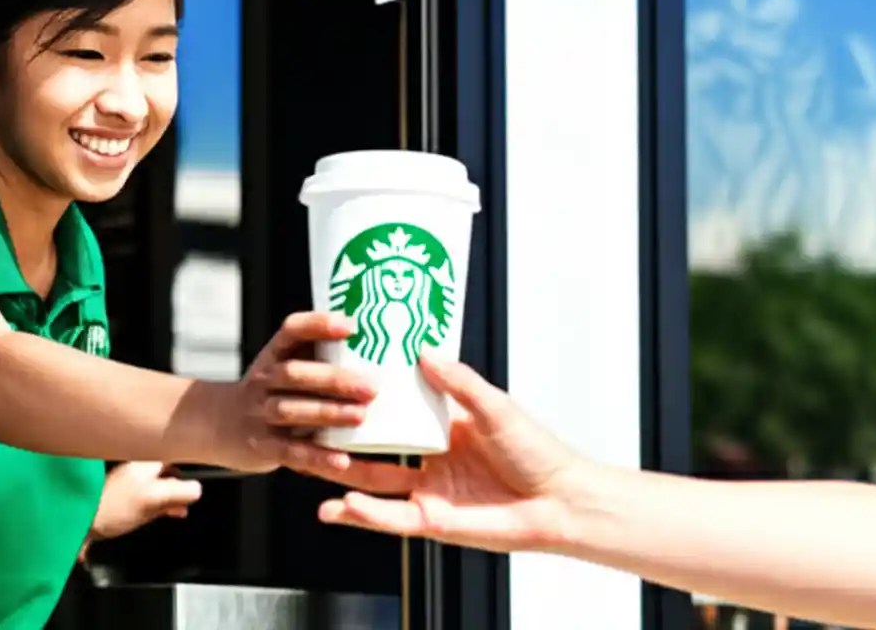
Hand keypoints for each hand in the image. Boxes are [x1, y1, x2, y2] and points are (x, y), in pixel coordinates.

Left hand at [89, 462, 202, 541]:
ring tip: (178, 512)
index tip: (198, 475)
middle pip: (166, 471)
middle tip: (189, 502)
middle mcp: (136, 467)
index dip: (187, 464)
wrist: (79, 522)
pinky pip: (146, 495)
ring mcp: (127, 481)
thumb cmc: (117, 508)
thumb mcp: (154, 499)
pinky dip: (157, 503)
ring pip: (156, 484)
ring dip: (169, 497)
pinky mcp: (120, 497)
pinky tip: (161, 514)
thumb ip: (178, 492)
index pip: (172, 455)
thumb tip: (197, 489)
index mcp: (144, 462)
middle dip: (179, 486)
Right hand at [209, 311, 377, 474]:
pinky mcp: (261, 446)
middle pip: (294, 374)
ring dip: (327, 413)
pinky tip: (342, 460)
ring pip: (290, 410)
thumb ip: (317, 358)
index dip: (318, 325)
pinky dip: (316, 456)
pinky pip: (289, 451)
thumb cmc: (270, 393)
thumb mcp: (284, 367)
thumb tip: (374, 349)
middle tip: (371, 388)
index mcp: (273, 356)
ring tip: (360, 416)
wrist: (217, 424)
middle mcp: (263, 380)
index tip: (350, 326)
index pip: (291, 331)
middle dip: (333, 379)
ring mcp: (259, 413)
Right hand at [313, 353, 589, 552]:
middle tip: (313, 421)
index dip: (371, 397)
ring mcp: (429, 491)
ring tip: (312, 463)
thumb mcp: (496, 407)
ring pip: (373, 482)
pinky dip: (363, 513)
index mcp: (445, 428)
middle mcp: (432, 459)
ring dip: (341, 475)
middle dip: (344, 437)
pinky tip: (341, 504)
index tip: (342, 378)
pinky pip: (390, 517)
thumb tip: (425, 353)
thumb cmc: (539, 454)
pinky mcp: (431, 520)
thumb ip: (459, 383)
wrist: (563, 502)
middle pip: (376, 446)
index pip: (397, 410)